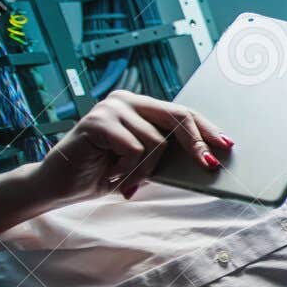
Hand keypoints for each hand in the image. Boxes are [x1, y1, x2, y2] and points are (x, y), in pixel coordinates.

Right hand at [33, 90, 231, 203]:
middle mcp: (125, 100)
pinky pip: (134, 149)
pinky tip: (113, 177)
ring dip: (146, 171)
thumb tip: (208, 159)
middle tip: (209, 166)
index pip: (181, 112)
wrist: (58, 186)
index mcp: (138, 105)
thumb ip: (166, 154)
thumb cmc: (103, 174)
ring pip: (156, 142)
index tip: (228, 145)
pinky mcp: (97, 122)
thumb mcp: (142, 163)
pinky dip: (130, 171)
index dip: (207, 128)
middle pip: (177, 117)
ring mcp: (110, 108)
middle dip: (197, 145)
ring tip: (125, 180)